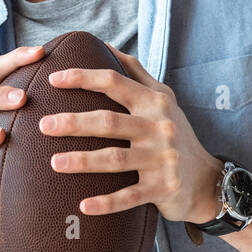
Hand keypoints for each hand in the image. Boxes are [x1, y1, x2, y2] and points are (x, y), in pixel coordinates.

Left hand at [40, 44, 221, 223]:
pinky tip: (83, 206)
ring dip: (83, 161)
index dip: (83, 78)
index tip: (53, 79)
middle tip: (43, 125)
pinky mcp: (163, 188)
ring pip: (115, 159)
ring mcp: (161, 159)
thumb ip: (136, 72)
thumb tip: (106, 45)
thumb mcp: (164, 98)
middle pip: (109, 121)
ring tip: (54, 163)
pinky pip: (129, 196)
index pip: (114, 83)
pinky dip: (106, 202)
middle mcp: (159, 128)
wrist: (207, 179)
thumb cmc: (176, 133)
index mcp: (154, 103)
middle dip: (74, 123)